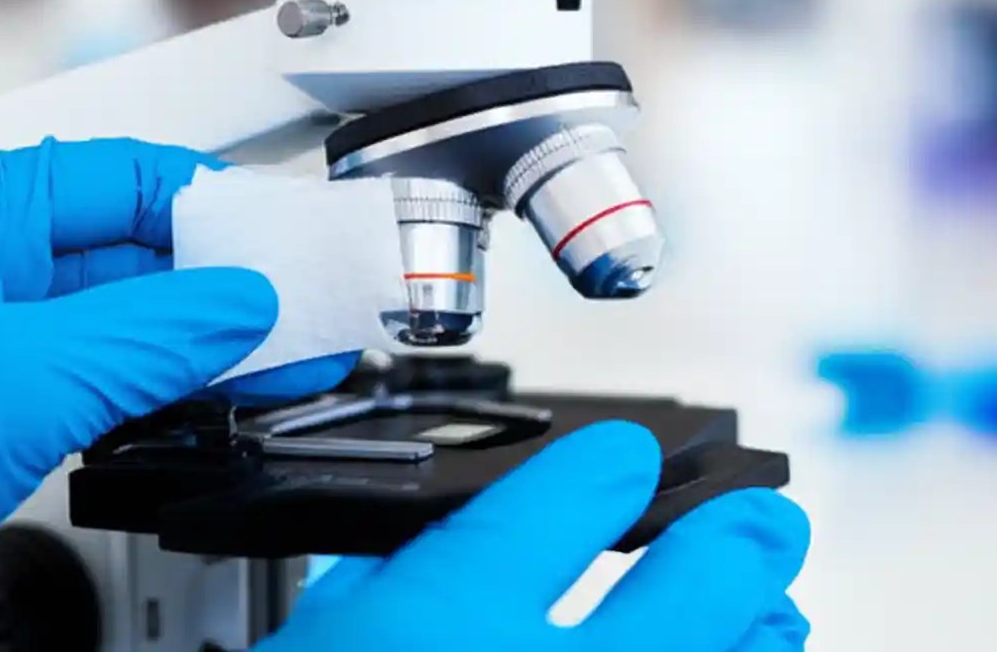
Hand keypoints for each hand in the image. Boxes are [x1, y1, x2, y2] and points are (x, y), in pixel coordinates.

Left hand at [0, 138, 355, 650]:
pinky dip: (144, 383)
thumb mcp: (27, 379)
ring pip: (110, 318)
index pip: (121, 178)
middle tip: (287, 315)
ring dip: (185, 341)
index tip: (273, 242)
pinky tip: (195, 402)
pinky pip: (85, 370)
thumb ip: (152, 336)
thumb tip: (242, 303)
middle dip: (211, 286)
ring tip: (266, 362)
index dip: (209, 205)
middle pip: (125, 252)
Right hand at [258, 422, 809, 651]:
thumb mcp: (323, 647)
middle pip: (702, 583)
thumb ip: (400, 580)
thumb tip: (470, 531)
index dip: (609, 464)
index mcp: (444, 625)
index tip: (622, 459)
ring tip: (769, 607)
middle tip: (757, 522)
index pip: (570, 496)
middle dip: (737, 537)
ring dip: (757, 631)